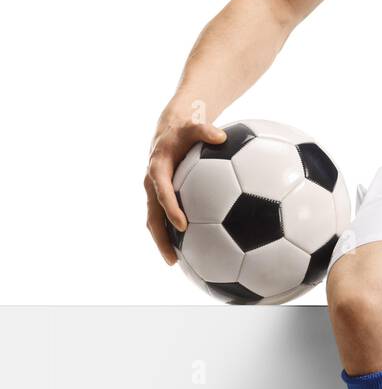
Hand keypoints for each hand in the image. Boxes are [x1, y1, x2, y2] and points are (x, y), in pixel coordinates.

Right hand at [144, 117, 226, 265]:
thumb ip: (206, 130)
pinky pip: (164, 217)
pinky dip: (172, 232)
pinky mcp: (162, 196)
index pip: (162, 192)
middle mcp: (152, 184)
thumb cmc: (185, 129)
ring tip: (176, 262)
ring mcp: (155, 192)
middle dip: (160, 238)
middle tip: (172, 259)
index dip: (170, 209)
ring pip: (155, 221)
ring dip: (163, 241)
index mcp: (157, 169)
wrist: (170, 128)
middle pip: (152, 216)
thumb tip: (222, 136)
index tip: (183, 225)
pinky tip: (190, 247)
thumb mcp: (194, 126)